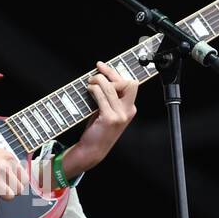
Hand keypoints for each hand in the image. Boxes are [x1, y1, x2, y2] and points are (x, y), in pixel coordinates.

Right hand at [0, 135, 29, 205]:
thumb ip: (9, 165)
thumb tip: (19, 178)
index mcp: (9, 158)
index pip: (25, 179)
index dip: (18, 184)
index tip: (13, 185)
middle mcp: (3, 166)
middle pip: (19, 190)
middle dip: (11, 191)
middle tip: (2, 188)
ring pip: (9, 197)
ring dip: (1, 196)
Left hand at [64, 61, 138, 175]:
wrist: (93, 150)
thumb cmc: (98, 130)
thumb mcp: (107, 111)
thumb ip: (108, 97)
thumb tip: (100, 77)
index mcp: (129, 108)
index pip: (129, 84)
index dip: (115, 73)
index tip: (101, 67)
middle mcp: (128, 111)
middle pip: (128, 83)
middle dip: (111, 75)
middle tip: (95, 76)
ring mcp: (120, 115)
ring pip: (112, 87)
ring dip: (98, 81)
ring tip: (89, 83)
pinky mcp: (110, 118)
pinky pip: (102, 96)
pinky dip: (94, 89)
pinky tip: (89, 90)